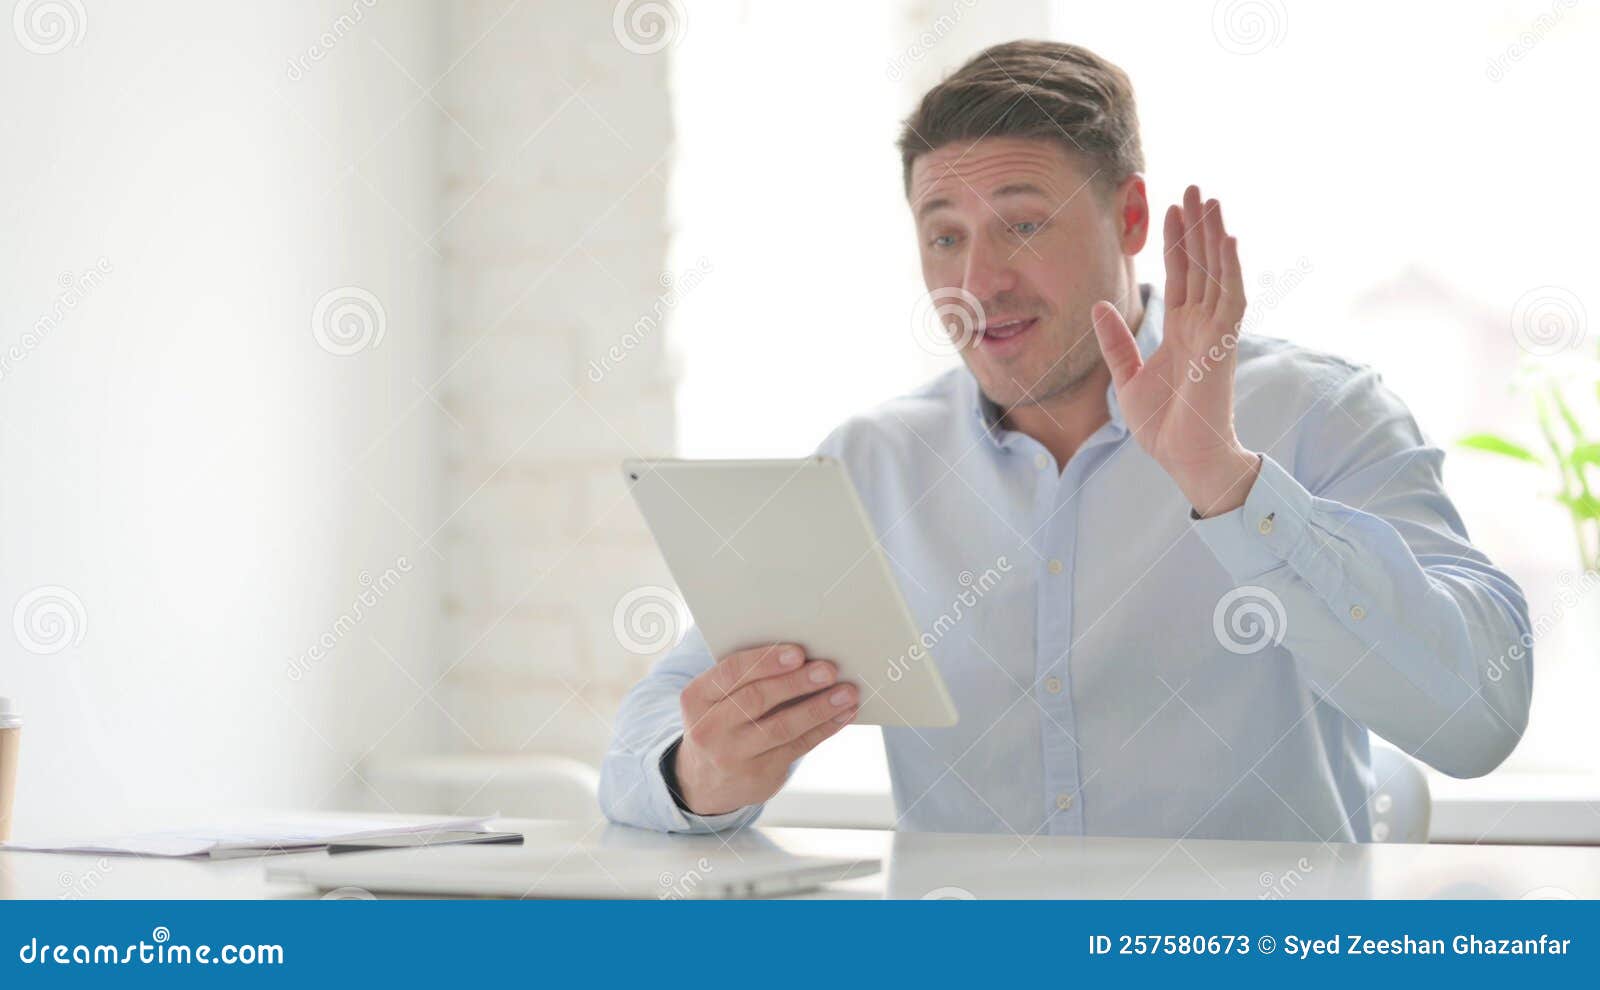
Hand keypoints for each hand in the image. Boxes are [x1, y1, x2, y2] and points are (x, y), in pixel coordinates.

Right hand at [672, 643, 859, 815]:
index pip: (730, 673)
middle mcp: (709, 729)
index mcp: (696, 698)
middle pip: (757, 699)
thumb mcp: (715, 700)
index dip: (766, 661)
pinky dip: (824, 729)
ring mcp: (734, 756)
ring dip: (819, 708)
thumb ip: (746, 678)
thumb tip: (803, 655)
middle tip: (828, 669)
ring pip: (782, 727)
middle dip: (797, 683)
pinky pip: (798, 747)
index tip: (798, 653)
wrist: (704, 780)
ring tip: (846, 692)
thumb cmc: (721, 722)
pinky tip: (842, 714)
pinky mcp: (759, 776)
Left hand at [1090, 185, 1260, 516]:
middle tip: (1193, 186)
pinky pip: (1229, 300)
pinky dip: (1228, 270)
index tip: (1170, 208)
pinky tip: (1226, 240)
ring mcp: (1215, 333)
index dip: (1177, 242)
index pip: (1181, 276)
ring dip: (1213, 236)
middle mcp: (1202, 326)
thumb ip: (1116, 342)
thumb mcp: (1126, 378)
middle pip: (1201, 264)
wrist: (1184, 458)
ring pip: (1217, 273)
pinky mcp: (1222, 346)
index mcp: (1181, 331)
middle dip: (1197, 226)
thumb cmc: (1164, 426)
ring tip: (1208, 200)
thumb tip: (1099, 306)